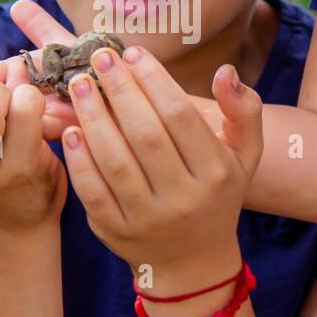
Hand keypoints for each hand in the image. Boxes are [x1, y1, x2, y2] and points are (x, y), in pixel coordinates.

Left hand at [58, 44, 262, 291]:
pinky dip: (79, 158)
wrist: (194, 263)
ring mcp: (148, 219)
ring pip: (115, 160)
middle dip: (119, 90)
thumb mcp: (243, 155)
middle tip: (100, 57)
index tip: (132, 53)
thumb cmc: (216, 194)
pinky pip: (92, 190)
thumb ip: (244, 110)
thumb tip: (226, 72)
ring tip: (80, 85)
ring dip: (93, 117)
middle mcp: (184, 198)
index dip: (154, 80)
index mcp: (216, 173)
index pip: (180, 116)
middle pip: (145, 134)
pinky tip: (71, 128)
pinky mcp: (115, 232)